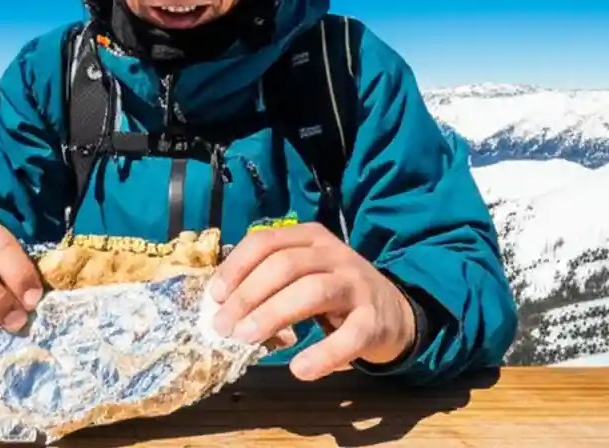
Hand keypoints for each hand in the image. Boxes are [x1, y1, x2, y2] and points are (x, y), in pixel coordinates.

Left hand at [209, 222, 415, 380]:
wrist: (393, 312)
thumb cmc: (334, 293)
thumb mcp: (303, 275)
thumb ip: (268, 284)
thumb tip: (223, 308)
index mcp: (310, 239)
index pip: (266, 241)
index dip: (236, 267)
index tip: (215, 296)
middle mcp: (334, 254)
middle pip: (284, 265)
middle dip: (247, 295)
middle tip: (224, 326)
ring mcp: (356, 284)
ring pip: (311, 291)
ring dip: (272, 314)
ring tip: (246, 339)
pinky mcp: (373, 320)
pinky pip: (348, 336)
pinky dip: (322, 354)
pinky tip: (299, 369)